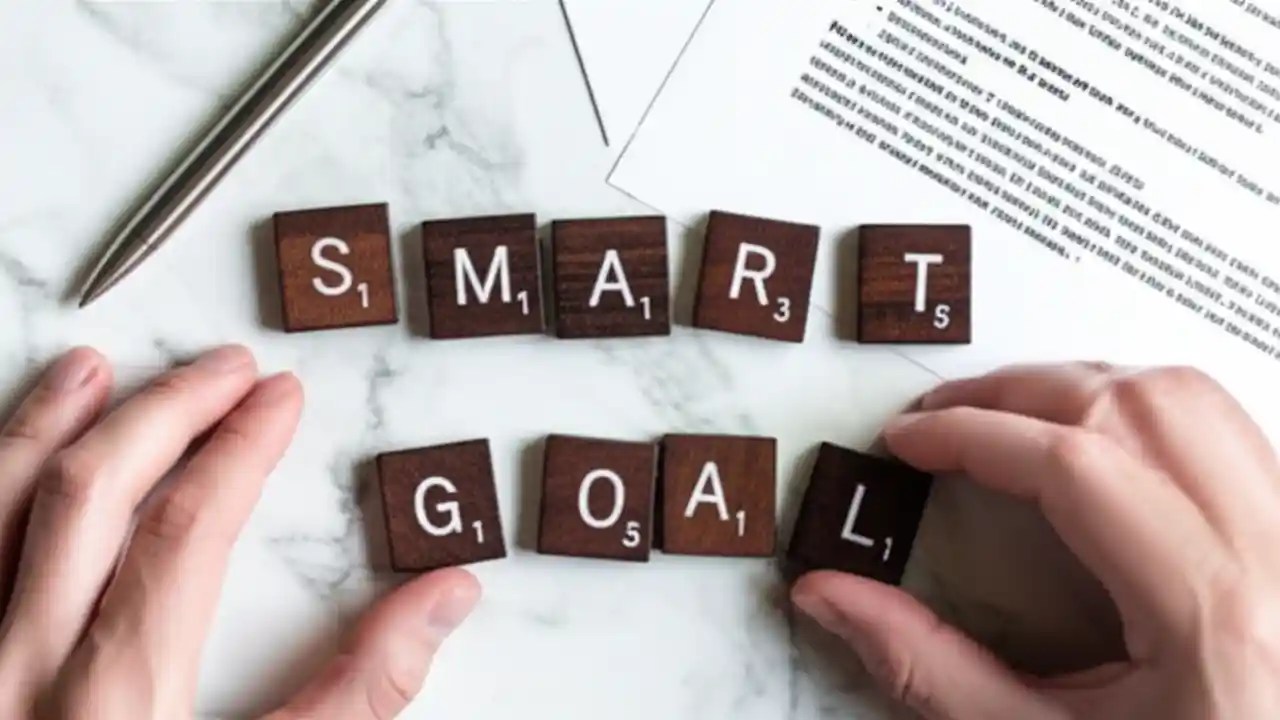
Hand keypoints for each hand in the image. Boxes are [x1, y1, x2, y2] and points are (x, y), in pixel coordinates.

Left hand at [0, 346, 479, 718]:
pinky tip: (3, 461)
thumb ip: (357, 697)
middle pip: (90, 497)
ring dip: (42, 429)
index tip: (278, 400)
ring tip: (91, 370)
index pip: (188, 528)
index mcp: (118, 699)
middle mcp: (19, 674)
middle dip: (163, 413)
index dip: (241, 447)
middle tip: (221, 370)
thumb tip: (443, 598)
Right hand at [792, 364, 1279, 719]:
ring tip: (1009, 414)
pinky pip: (1224, 426)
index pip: (1077, 465)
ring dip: (1085, 385)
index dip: (974, 435)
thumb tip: (834, 598)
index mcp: (1210, 614)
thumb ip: (930, 670)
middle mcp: (1272, 556)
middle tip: (942, 419)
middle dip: (1016, 391)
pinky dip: (1144, 409)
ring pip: (1189, 397)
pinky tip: (1093, 440)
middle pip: (1133, 405)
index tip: (909, 441)